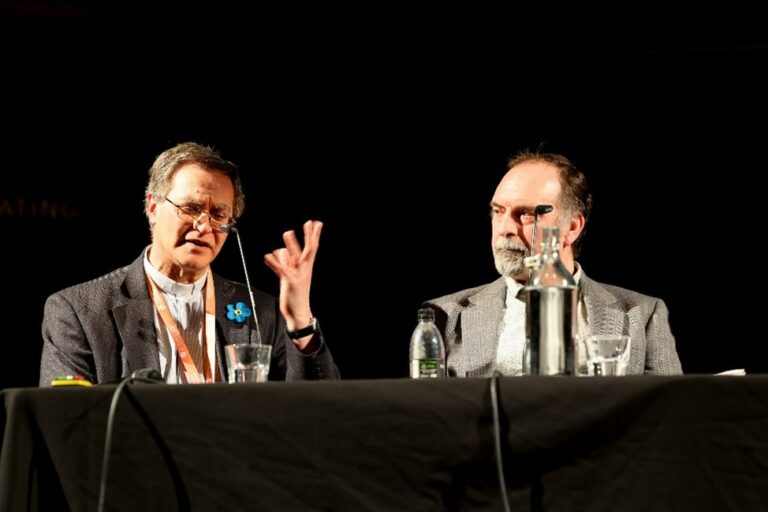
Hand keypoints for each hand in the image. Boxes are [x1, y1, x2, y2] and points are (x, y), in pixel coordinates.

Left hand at [264, 220, 322, 348]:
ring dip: (291, 245)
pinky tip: (267, 256)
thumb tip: (280, 250)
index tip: (317, 224)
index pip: (312, 248)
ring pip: (295, 257)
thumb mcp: (290, 276)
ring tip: (287, 233)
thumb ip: (286, 263)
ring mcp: (298, 275)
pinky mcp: (289, 282)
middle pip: (308, 249)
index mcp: (306, 267)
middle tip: (309, 223)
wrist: (299, 313)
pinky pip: (282, 270)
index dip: (314, 235)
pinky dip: (274, 262)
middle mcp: (304, 270)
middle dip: (308, 236)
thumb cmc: (295, 294)